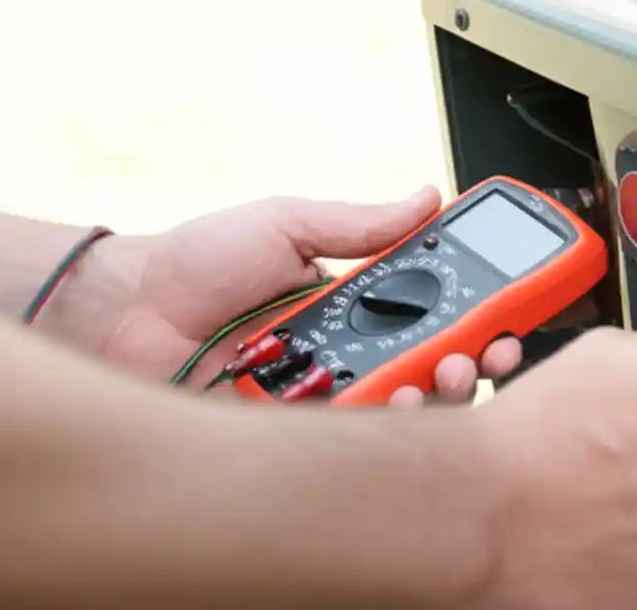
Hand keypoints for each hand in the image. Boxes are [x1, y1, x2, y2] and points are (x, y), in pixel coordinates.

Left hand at [39, 186, 520, 403]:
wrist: (127, 309)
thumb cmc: (196, 263)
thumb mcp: (286, 223)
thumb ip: (359, 223)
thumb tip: (425, 196)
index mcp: (354, 304)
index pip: (433, 315)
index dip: (477, 321)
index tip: (509, 318)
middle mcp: (347, 353)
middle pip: (429, 368)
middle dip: (471, 363)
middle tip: (486, 353)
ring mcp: (324, 396)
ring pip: (400, 410)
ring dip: (434, 397)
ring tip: (441, 376)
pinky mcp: (293, 434)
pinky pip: (349, 440)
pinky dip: (378, 428)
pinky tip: (390, 406)